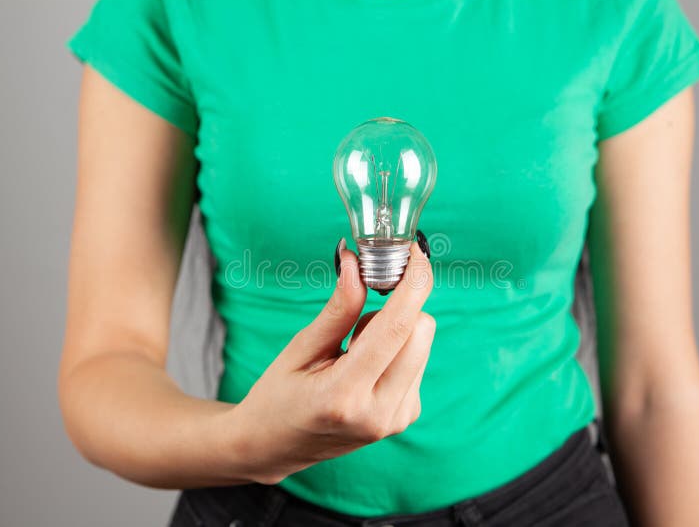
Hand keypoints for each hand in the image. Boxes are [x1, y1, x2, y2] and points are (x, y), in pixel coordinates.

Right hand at [228, 241, 434, 483]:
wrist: (275, 447)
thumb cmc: (278, 395)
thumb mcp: (301, 347)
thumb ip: (338, 307)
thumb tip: (356, 262)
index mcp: (346, 394)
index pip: (396, 327)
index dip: (412, 283)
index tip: (415, 252)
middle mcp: (379, 412)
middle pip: (421, 330)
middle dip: (400, 306)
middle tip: (362, 309)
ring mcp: (396, 419)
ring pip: (423, 343)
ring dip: (397, 330)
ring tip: (355, 348)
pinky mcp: (406, 417)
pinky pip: (419, 360)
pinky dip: (398, 350)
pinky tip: (366, 365)